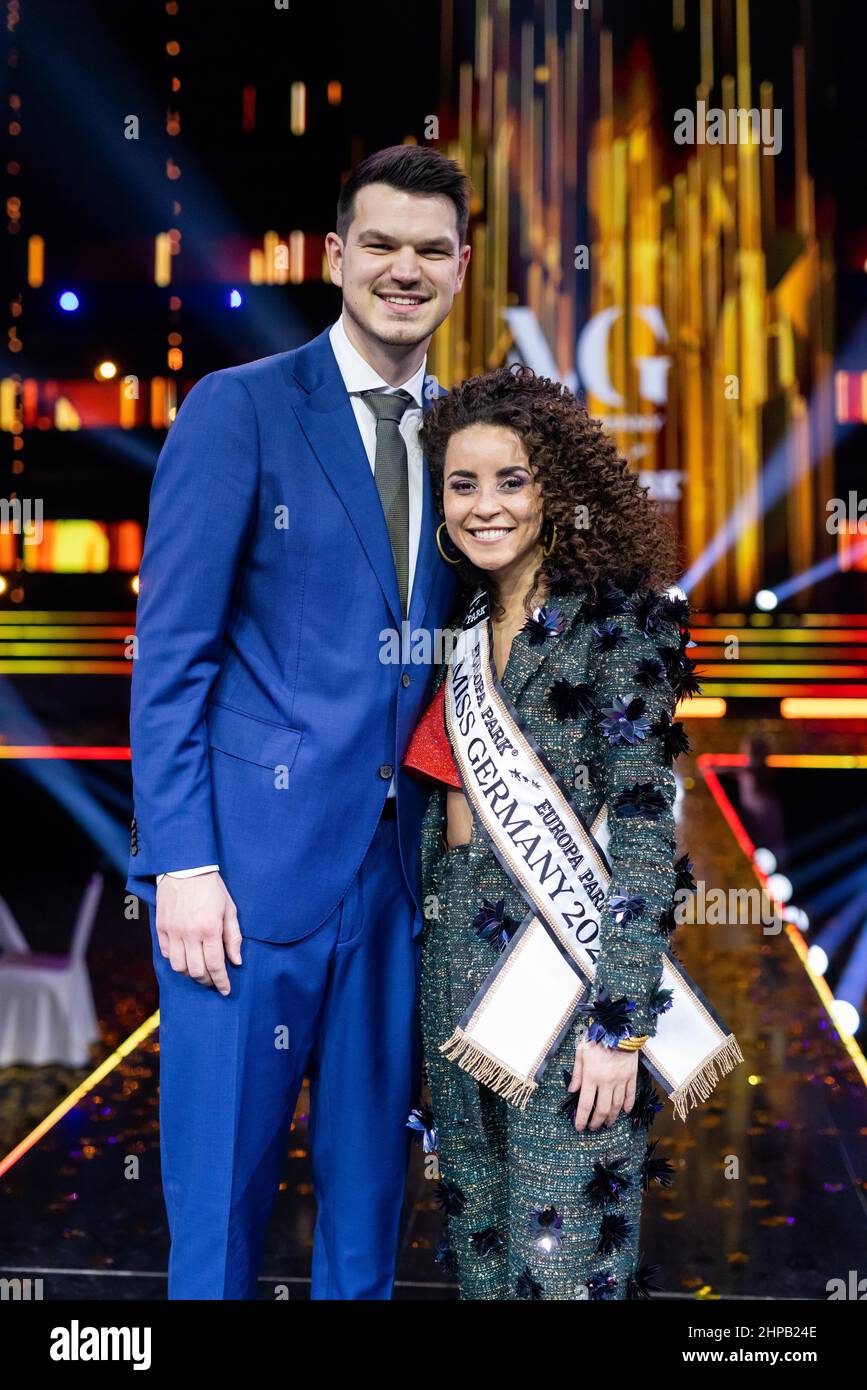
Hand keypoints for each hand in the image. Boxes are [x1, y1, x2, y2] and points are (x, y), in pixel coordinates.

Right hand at [155, 871, 241, 995]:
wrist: (185, 867)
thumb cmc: (212, 887)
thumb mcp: (229, 909)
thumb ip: (233, 937)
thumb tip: (236, 961)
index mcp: (210, 929)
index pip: (216, 965)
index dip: (221, 982)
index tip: (226, 990)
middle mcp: (190, 933)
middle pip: (196, 971)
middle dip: (207, 981)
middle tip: (213, 980)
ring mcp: (173, 931)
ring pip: (179, 967)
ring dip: (190, 973)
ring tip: (199, 970)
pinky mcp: (161, 928)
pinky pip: (166, 954)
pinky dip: (176, 960)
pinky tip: (185, 957)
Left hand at [568, 1036, 638, 1130]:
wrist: (618, 1027)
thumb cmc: (596, 1037)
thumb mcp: (580, 1052)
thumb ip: (576, 1073)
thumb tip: (571, 1091)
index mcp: (591, 1076)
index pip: (585, 1104)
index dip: (582, 1119)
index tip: (579, 1128)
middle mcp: (606, 1082)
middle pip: (602, 1110)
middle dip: (596, 1122)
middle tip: (593, 1128)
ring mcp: (621, 1080)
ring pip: (617, 1106)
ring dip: (612, 1118)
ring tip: (607, 1124)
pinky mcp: (631, 1076)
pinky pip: (630, 1095)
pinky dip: (628, 1106)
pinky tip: (625, 1112)